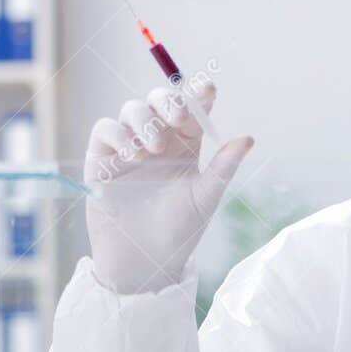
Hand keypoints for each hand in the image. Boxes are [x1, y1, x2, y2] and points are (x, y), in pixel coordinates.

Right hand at [85, 78, 252, 293]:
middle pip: (158, 101)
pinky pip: (104, 129)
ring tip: (152, 149)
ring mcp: (128, 147)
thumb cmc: (180, 231)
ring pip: (131, 109)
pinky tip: (130, 152)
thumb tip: (249, 138)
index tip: (208, 90)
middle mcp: (157, 140)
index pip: (192, 109)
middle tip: (177, 119)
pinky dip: (116, 133)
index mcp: (185, 145)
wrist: (145, 261)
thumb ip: (223, 167)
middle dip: (167, 101)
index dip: (198, 94)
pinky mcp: (101, 159)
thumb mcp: (206, 197)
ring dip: (142, 119)